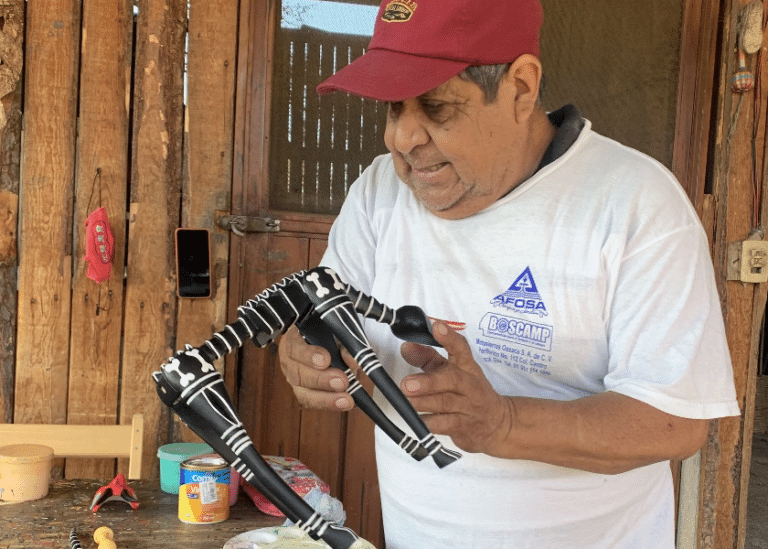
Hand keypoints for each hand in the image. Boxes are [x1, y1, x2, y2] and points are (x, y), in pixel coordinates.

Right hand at [277, 326, 356, 410]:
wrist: (326, 341)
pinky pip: (312, 402)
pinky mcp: (303, 393)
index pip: (294, 347)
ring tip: (345, 400)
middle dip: (321, 380)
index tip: (325, 360)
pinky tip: (342, 404)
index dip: (309, 355)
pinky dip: (328, 404)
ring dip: (326, 398)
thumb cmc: (328, 335)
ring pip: (303, 393)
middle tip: (342, 381)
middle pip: (298, 374)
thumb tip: (352, 360)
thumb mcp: (336, 333)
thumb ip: (344, 343)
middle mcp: (289, 361)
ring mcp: (294, 379)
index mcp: (293, 339)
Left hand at [400, 321, 512, 454]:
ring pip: (446, 403)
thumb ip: (428, 358)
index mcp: (467, 367)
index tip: (436, 327)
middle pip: (452, 379)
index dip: (449, 337)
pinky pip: (445, 425)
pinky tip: (418, 420)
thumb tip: (407, 347)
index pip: (461, 348)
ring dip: (423, 402)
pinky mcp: (464, 427)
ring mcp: (468, 406)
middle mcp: (469, 385)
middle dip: (428, 382)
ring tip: (406, 400)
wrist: (498, 423)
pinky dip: (430, 423)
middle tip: (407, 384)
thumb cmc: (469, 392)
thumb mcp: (452, 371)